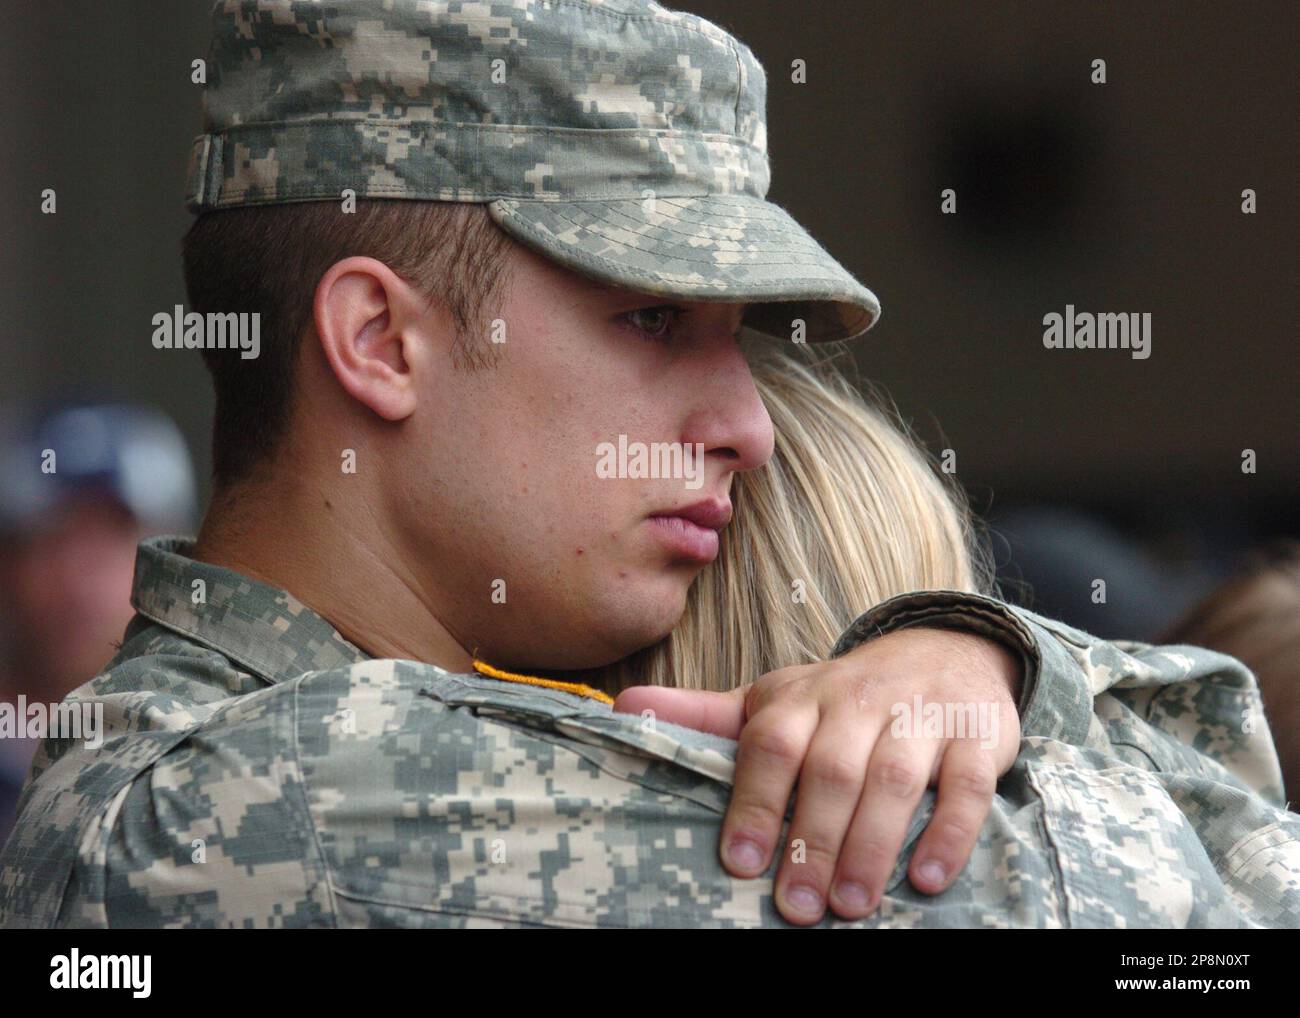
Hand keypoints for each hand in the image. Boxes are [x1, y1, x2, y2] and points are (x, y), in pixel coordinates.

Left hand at [612, 626, 1021, 924]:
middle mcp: (860, 701)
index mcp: (804, 697)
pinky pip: (967, 785)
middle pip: (831, 769)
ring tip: (850, 907)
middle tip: (796, 910)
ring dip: (871, 845)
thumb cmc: (844, 696)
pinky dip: (949, 832)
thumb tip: (623, 711)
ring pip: (894, 778)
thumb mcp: (777, 699)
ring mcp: (921, 716)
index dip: (753, 801)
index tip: (738, 863)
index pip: (771, 743)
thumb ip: (706, 716)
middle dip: (812, 841)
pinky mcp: (976, 736)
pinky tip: (926, 880)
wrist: (945, 649)